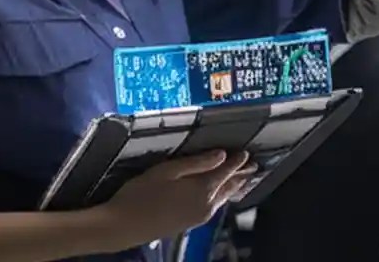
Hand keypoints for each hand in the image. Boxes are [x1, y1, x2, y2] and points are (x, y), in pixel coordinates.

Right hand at [97, 149, 256, 249]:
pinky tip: (220, 193)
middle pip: (229, 185)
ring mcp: (200, 215)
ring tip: (242, 177)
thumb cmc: (141, 194)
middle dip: (241, 173)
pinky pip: (215, 205)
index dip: (236, 160)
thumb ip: (196, 162)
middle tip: (253, 164)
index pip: (225, 170)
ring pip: (223, 198)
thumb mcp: (167, 170)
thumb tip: (221, 155)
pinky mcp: (192, 222)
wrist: (125, 226)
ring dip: (234, 185)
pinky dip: (223, 195)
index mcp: (202, 189)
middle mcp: (207, 204)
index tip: (246, 151)